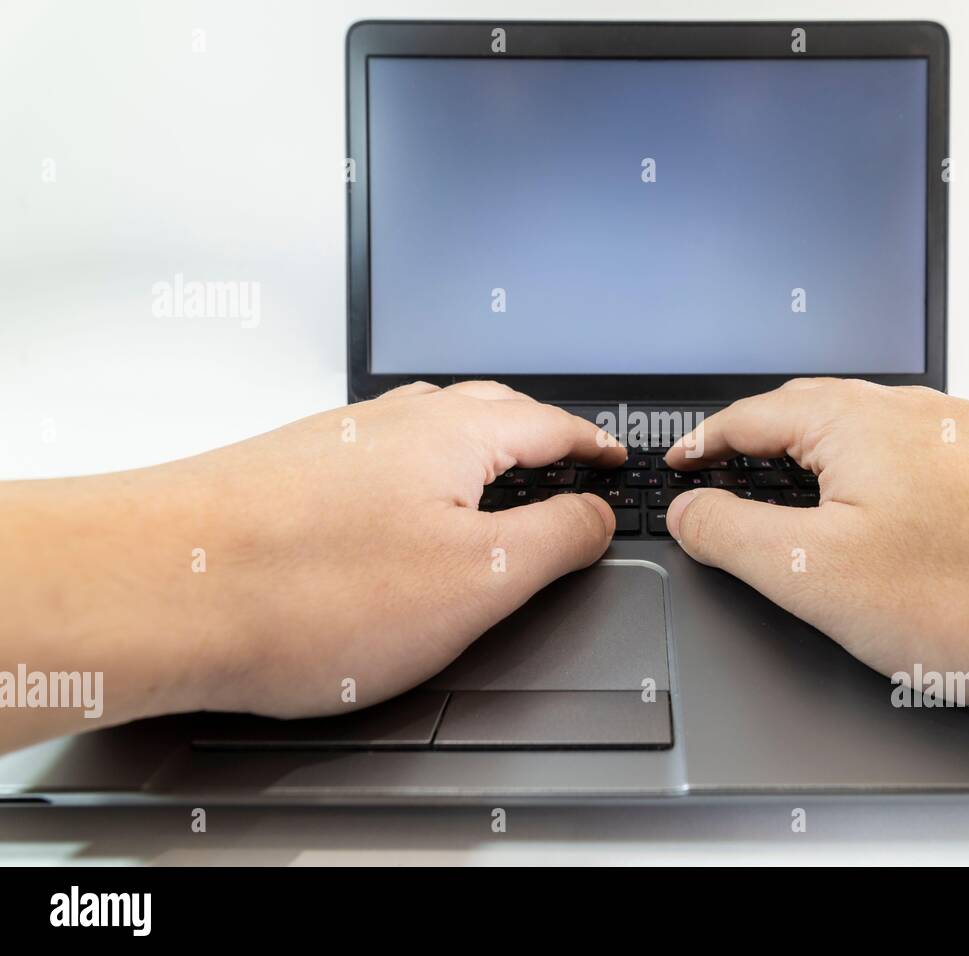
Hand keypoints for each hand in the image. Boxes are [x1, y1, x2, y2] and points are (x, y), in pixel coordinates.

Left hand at [0, 381, 623, 746]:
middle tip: (566, 463)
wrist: (158, 589)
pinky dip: (417, 475)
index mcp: (452, 434)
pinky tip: (400, 514)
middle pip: (487, 411)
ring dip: (474, 449)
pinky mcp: (289, 472)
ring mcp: (334, 441)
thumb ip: (555, 540)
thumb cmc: (306, 589)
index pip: (549, 424)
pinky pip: (378, 458)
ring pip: (427, 430)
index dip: (592, 444)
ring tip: (494, 484)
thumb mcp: (475, 579)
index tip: (615, 458)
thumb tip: (597, 514)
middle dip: (536, 434)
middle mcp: (391, 421)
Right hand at [663, 378, 968, 768]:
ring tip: (805, 516)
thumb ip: (736, 534)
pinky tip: (898, 539)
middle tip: (731, 486)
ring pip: (871, 444)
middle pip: (811, 418)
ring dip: (826, 472)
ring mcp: (968, 436)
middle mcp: (914, 414)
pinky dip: (884, 493)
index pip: (749, 418)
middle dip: (763, 451)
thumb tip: (690, 509)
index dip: (703, 445)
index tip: (680, 465)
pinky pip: (922, 468)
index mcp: (854, 424)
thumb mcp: (820, 573)